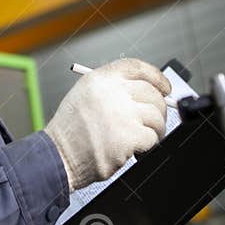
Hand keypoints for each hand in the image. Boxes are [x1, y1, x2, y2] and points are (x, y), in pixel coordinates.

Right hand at [44, 58, 170, 190]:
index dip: (157, 78)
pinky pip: (152, 137)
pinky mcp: (128, 136)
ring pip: (156, 116)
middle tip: (155, 120)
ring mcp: (122, 114)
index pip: (138, 68)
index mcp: (101, 78)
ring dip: (156, 128)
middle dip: (159, 108)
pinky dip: (147, 145)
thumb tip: (148, 91)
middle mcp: (112, 92)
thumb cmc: (71, 130)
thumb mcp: (85, 94)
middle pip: (152, 93)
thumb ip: (113, 88)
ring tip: (143, 136)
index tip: (165, 88)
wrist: (59, 155)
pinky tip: (134, 147)